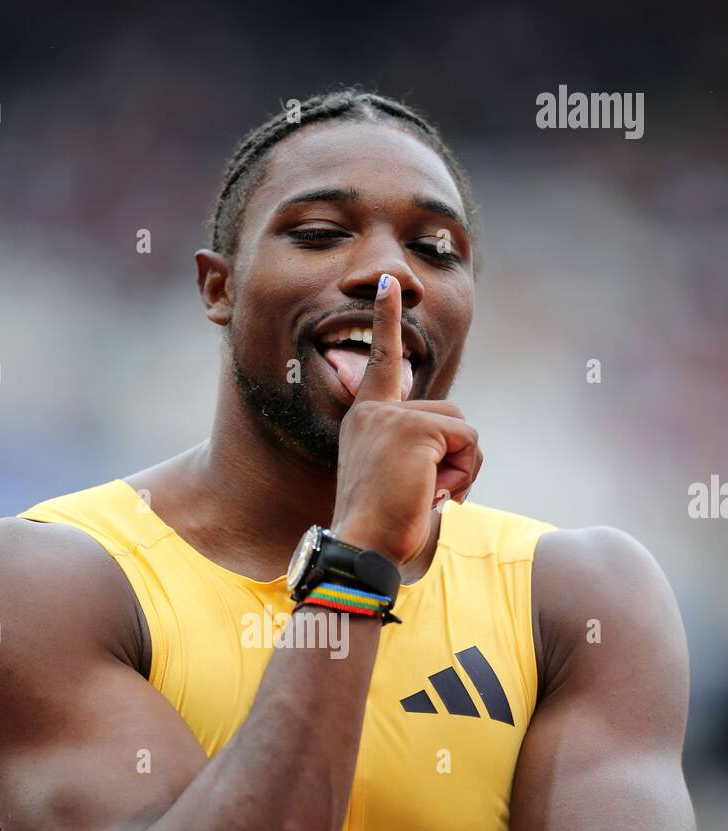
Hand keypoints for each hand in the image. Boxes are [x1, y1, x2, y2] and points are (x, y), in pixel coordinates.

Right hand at [332, 273, 481, 567]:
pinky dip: (464, 472)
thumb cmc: (383, 528)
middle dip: (455, 457)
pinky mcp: (414, 429)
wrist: (364, 548)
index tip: (389, 283)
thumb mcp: (397, 479)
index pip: (381, 363)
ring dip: (461, 467)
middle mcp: (373, 411)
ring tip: (429, 495)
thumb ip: (417, 452)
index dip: (387, 322)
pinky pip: (468, 441)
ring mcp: (392, 417)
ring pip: (462, 428)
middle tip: (427, 493)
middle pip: (449, 414)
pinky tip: (435, 493)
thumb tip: (457, 449)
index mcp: (364, 419)